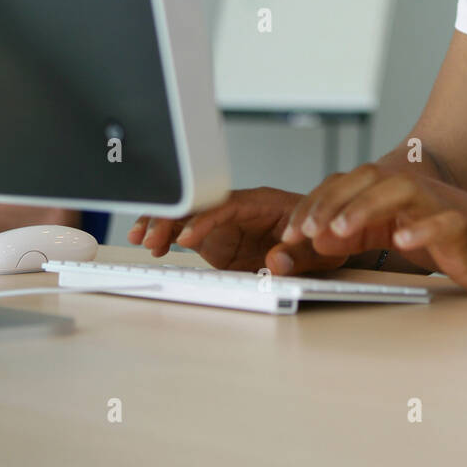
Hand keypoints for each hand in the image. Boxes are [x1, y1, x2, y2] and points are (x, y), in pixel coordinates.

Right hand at [128, 187, 352, 275]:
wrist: (324, 241)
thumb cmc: (323, 237)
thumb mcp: (321, 249)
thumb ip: (299, 257)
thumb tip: (276, 263)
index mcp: (262, 202)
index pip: (227, 204)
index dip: (206, 218)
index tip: (189, 236)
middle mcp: (238, 209)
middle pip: (199, 205)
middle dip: (173, 217)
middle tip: (152, 237)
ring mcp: (224, 223)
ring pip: (187, 215)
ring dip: (163, 223)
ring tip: (142, 238)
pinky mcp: (215, 237)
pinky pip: (185, 230)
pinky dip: (167, 234)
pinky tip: (150, 244)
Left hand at [281, 163, 466, 294]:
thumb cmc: (456, 243)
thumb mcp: (397, 238)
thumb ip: (358, 237)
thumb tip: (313, 240)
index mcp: (393, 195)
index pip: (346, 187)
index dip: (315, 205)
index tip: (288, 233)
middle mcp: (414, 193)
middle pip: (367, 180)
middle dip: (331, 203)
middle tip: (303, 231)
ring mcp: (440, 206)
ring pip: (400, 193)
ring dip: (367, 208)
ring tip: (340, 231)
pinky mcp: (465, 228)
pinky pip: (443, 223)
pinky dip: (421, 229)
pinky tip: (403, 242)